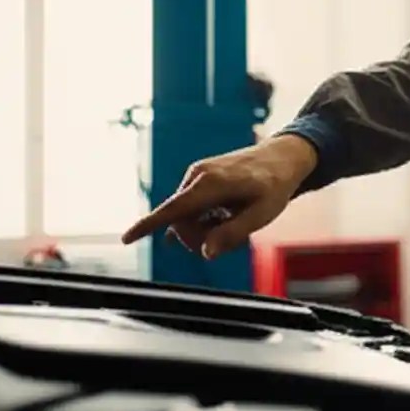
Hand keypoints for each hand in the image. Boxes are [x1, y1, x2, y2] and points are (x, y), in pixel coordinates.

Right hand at [120, 135, 317, 258]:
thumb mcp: (262, 213)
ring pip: (187, 216)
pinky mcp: (200, 177)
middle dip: (201, 238)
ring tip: (238, 219)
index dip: (148, 226)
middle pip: (181, 223)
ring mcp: (197, 175)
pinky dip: (206, 217)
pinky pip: (193, 206)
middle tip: (235, 238)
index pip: (173, 210)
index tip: (126, 239)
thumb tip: (206, 253)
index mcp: (210, 183)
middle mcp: (197, 176)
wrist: (283, 157)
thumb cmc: (275, 185)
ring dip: (207, 227)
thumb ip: (233, 234)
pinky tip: (220, 219)